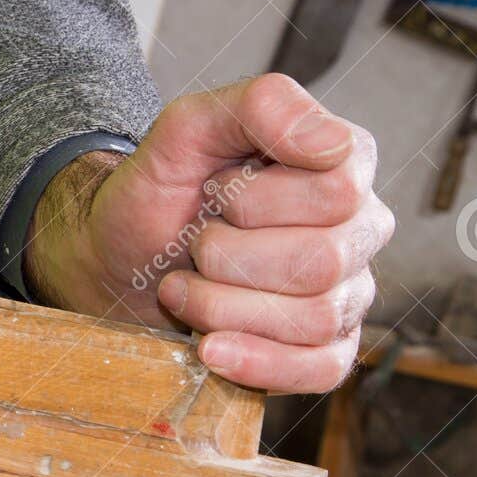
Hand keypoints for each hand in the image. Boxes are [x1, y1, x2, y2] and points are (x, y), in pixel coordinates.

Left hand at [25, 74, 393, 393]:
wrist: (116, 258)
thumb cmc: (159, 190)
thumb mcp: (188, 127)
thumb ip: (261, 105)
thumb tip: (332, 144)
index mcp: (344, 164)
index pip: (337, 192)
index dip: (255, 200)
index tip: (214, 191)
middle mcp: (360, 229)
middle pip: (322, 262)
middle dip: (229, 257)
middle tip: (193, 244)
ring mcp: (348, 293)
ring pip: (314, 318)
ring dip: (223, 307)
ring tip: (182, 287)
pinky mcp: (325, 350)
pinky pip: (321, 370)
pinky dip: (257, 363)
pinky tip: (209, 350)